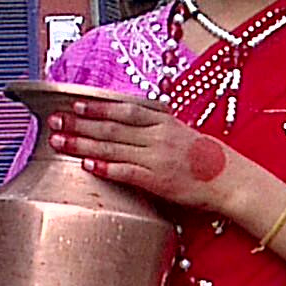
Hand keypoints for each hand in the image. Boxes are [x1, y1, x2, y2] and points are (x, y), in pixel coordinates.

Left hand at [48, 99, 233, 210]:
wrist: (230, 180)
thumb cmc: (207, 159)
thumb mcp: (183, 133)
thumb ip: (156, 127)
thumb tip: (130, 122)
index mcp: (164, 122)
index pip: (125, 111)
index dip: (98, 107)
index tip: (74, 104)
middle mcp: (158, 137)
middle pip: (111, 128)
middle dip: (79, 124)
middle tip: (54, 121)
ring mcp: (157, 159)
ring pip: (113, 149)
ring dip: (83, 145)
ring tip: (59, 141)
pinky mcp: (158, 181)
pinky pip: (127, 172)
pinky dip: (106, 168)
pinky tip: (87, 166)